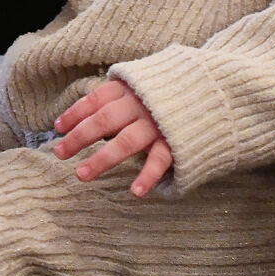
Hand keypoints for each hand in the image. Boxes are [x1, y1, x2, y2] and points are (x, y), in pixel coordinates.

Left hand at [53, 78, 172, 195]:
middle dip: (79, 138)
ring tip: (81, 174)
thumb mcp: (142, 83)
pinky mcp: (177, 140)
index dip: (75, 113)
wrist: (217, 89)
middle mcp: (141, 104)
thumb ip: (119, 95)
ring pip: (126, 142)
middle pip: (104, 121)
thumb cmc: (171, 91)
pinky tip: (135, 192)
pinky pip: (160, 160)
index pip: (95, 100)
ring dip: (102, 159)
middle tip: (59, 154)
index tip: (57, 128)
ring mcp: (159, 123)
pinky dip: (148, 176)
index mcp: (130, 87)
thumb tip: (87, 114)